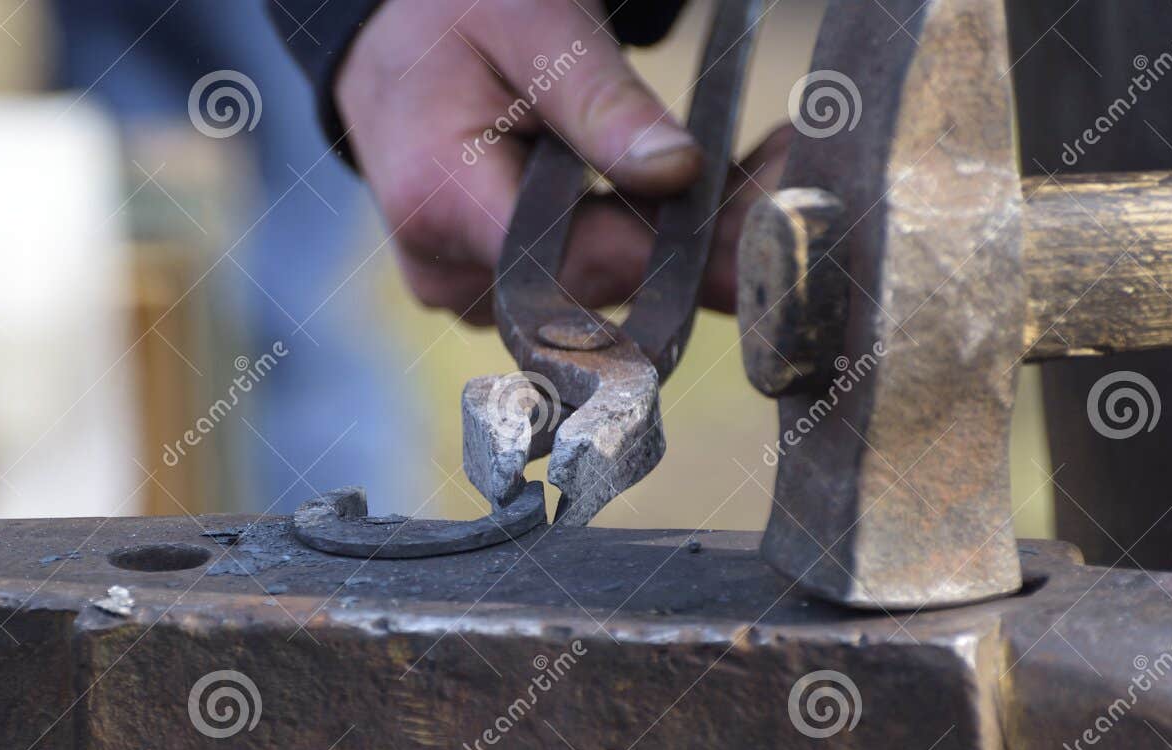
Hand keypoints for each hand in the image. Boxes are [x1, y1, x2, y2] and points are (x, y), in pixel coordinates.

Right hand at [335, 0, 789, 324]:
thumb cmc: (455, 20)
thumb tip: (679, 174)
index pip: (574, 264)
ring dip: (676, 246)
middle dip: (693, 240)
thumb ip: (601, 103)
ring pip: (600, 297)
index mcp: (439, 204)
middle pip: (597, 290)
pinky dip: (642, 248)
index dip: (671, 247)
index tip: (755, 202)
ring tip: (743, 169)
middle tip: (778, 167)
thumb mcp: (533, 25)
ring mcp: (467, 296)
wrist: (392, 56)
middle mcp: (446, 274)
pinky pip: (583, 289)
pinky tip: (686, 197)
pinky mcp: (493, 299)